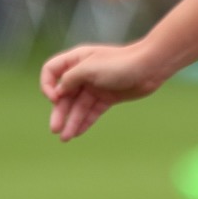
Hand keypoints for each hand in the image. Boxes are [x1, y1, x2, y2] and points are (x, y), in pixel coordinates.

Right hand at [39, 42, 167, 140]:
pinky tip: (77, 133)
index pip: (51, 71)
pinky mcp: (108, 97)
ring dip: (71, 121)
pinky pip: (92, 111)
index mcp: (76, 60)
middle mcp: (83, 73)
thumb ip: (70, 79)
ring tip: (65, 138)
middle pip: (64, 94)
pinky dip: (85, 122)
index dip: (47, 85)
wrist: (150, 67)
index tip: (55, 97)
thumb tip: (58, 92)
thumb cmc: (119, 63)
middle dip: (59, 112)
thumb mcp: (89, 69)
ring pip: (78, 106)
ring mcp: (96, 86)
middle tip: (55, 129)